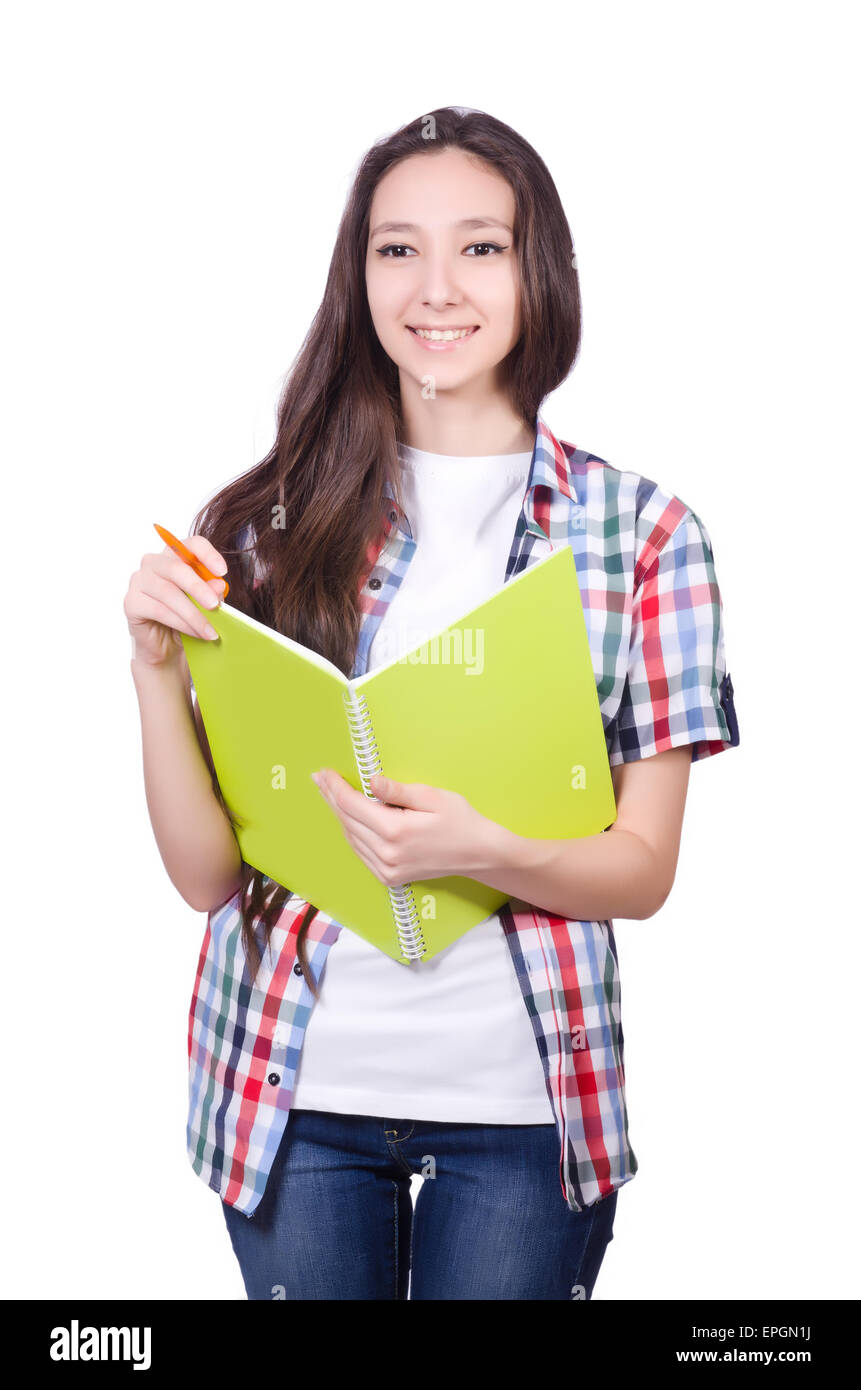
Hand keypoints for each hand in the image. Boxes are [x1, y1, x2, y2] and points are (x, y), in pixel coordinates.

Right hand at [124, 535, 227, 667]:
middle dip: (198, 588)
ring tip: (210, 631)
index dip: (208, 555)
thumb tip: (219, 585)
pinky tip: (195, 633)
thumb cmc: (186, 617)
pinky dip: (181, 623)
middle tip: (215, 605)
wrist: (167, 645)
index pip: (191, 544)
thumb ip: (211, 592)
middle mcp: (154, 562)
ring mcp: (139, 580)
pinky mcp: (132, 602)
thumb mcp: (205, 604)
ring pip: (168, 593)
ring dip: (193, 614)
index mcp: (176, 555)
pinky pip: (158, 610)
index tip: (222, 572)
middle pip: (176, 568)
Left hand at [311, 769, 501, 886]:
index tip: (323, 772)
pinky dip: (351, 833)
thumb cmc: (459, 819)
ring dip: (339, 814)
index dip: (334, 787)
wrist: (478, 853)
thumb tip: (370, 781)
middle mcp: (386, 854)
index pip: (352, 805)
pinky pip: (360, 852)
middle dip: (331, 797)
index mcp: (395, 830)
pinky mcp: (389, 877)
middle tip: (319, 778)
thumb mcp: (432, 796)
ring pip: (351, 837)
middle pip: (347, 821)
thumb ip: (397, 790)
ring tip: (330, 794)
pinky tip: (348, 818)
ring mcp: (386, 869)